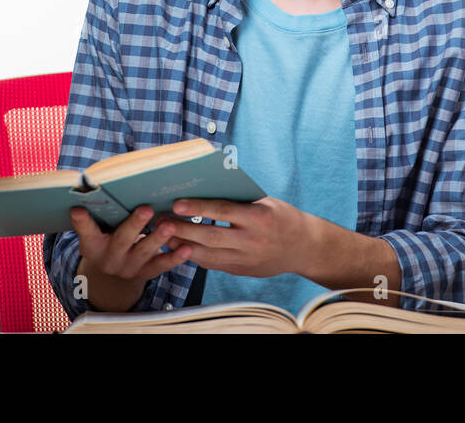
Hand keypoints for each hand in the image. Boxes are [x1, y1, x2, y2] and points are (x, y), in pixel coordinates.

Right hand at [71, 204, 191, 310]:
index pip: (85, 231)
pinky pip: (161, 266)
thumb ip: (102, 210)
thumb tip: (106, 179)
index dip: (81, 221)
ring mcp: (128, 268)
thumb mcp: (99, 228)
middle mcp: (109, 258)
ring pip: (144, 252)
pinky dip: (175, 258)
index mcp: (92, 244)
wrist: (116, 269)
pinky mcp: (146, 273)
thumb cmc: (109, 236)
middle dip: (134, 224)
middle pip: (121, 240)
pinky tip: (187, 248)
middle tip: (146, 209)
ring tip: (169, 226)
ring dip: (158, 239)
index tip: (77, 209)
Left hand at [154, 197, 315, 278]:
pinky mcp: (242, 271)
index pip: (223, 211)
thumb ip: (238, 201)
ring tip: (163, 235)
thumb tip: (204, 192)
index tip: (177, 203)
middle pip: (210, 236)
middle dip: (182, 229)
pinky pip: (213, 264)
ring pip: (208, 255)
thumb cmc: (281, 216)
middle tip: (160, 220)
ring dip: (182, 245)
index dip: (198, 208)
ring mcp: (247, 259)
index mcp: (259, 218)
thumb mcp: (265, 202)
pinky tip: (180, 247)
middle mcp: (252, 241)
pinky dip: (195, 256)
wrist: (304, 247)